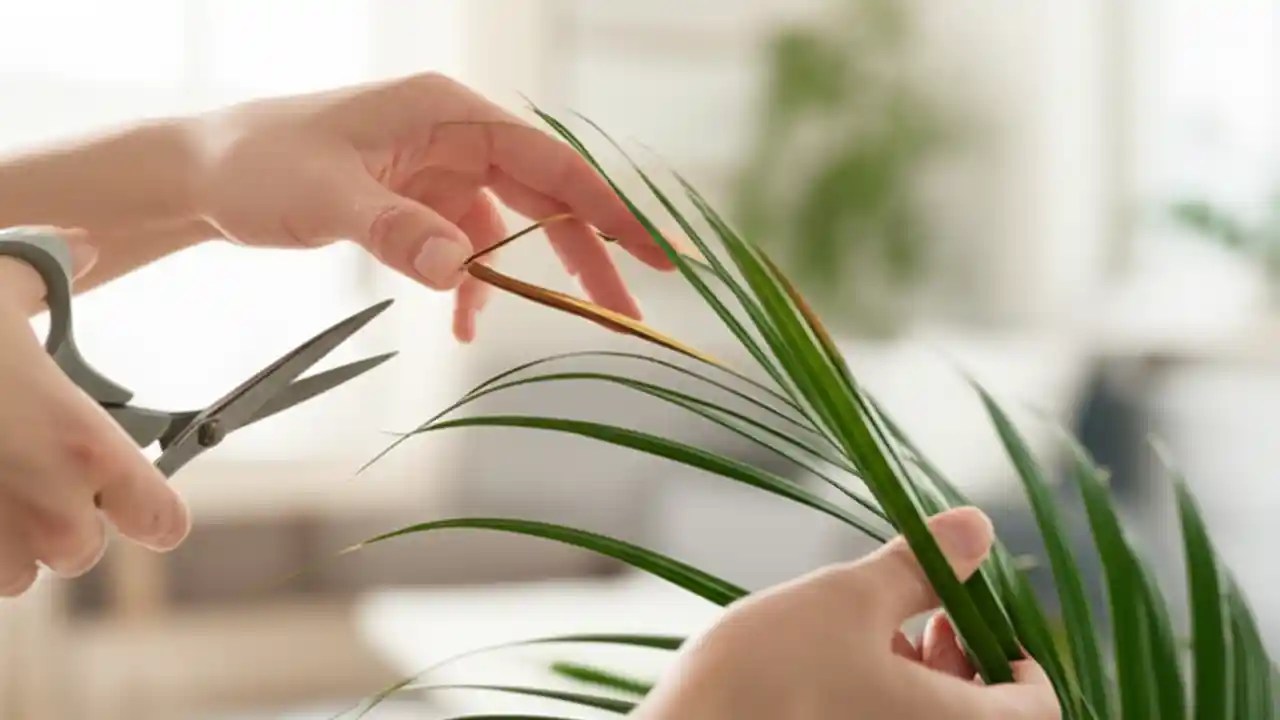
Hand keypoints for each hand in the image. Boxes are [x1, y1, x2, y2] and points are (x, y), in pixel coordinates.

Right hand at [0, 229, 189, 596]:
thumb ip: (48, 272)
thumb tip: (84, 248)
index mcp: (85, 446)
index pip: (162, 520)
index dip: (151, 509)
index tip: (132, 494)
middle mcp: (51, 510)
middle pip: (83, 550)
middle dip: (59, 518)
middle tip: (24, 469)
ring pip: (21, 575)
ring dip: (5, 542)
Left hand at [193, 73, 672, 341]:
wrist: (202, 173)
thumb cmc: (257, 163)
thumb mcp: (325, 197)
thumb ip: (396, 232)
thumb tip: (462, 272)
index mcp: (446, 111)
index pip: (550, 160)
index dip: (610, 206)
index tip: (654, 251)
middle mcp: (452, 134)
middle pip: (545, 194)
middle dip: (586, 251)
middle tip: (624, 307)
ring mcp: (438, 168)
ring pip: (514, 222)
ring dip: (534, 273)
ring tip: (564, 317)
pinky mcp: (418, 200)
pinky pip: (468, 244)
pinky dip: (474, 284)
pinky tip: (464, 322)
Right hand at [635, 508, 1059, 719]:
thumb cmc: (768, 674)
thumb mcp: (849, 599)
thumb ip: (919, 568)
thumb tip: (977, 527)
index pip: (1038, 705)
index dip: (1015, 653)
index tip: (969, 614)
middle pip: (985, 719)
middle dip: (961, 660)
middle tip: (925, 615)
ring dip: (921, 682)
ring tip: (873, 635)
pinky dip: (882, 707)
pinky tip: (836, 670)